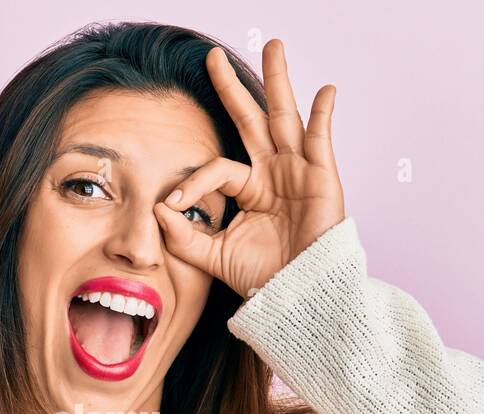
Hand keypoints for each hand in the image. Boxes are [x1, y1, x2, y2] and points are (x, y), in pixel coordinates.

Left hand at [153, 39, 345, 298]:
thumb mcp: (214, 256)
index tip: (175, 199)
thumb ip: (184, 236)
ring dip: (278, 81)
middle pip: (250, 120)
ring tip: (272, 46)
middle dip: (233, 88)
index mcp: (250, 190)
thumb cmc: (263, 280)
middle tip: (213, 57)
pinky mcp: (322, 179)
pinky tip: (326, 90)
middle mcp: (274, 174)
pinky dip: (323, 114)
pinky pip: (321, 139)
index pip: (217, 168)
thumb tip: (157, 208)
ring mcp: (299, 172)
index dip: (195, 180)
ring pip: (284, 117)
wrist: (298, 298)